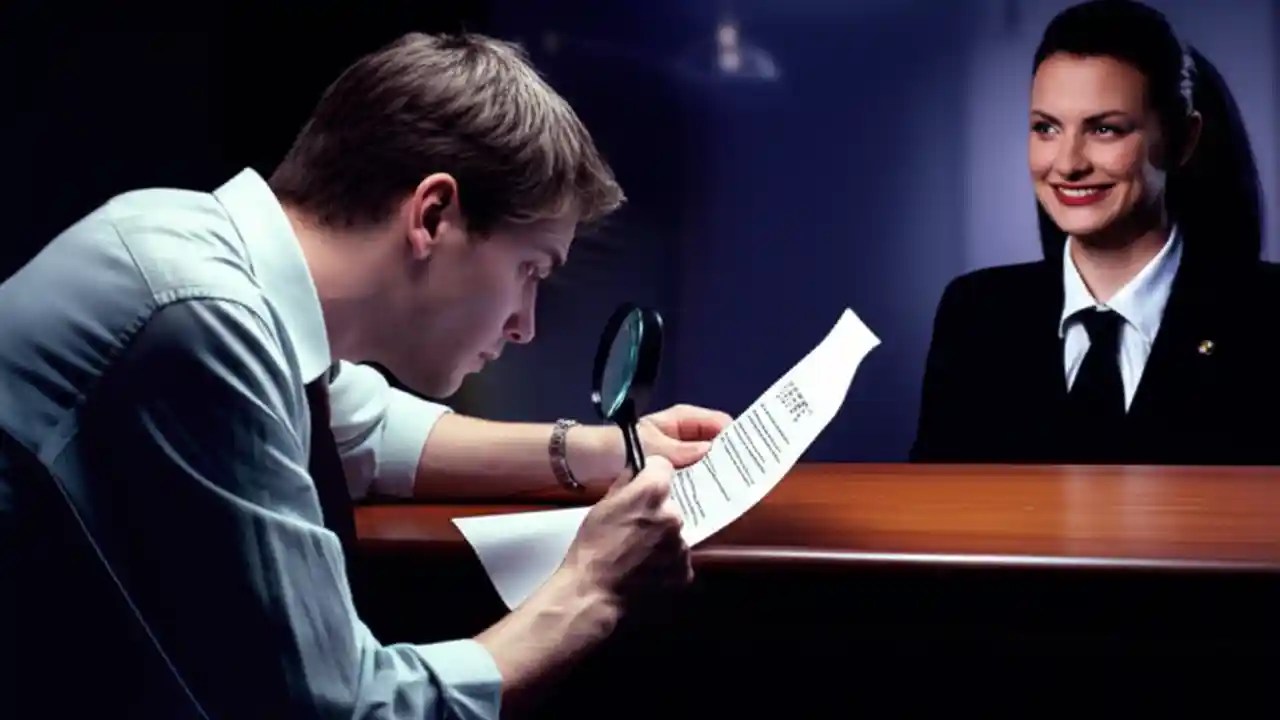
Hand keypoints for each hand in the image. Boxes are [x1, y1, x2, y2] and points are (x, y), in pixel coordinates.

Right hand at [559, 456, 691, 610]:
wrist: (593, 593)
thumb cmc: (591, 549)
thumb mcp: (602, 506)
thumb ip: (625, 482)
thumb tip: (636, 470)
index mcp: (652, 492)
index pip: (663, 467)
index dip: (650, 474)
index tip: (642, 484)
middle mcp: (673, 515)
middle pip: (670, 503)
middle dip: (655, 511)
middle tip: (633, 528)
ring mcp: (681, 545)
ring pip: (674, 532)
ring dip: (661, 538)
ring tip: (636, 554)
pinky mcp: (684, 571)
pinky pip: (677, 558)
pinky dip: (665, 562)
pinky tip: (644, 570)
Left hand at [566, 404, 732, 487]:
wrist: (587, 465)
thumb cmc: (616, 446)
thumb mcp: (650, 447)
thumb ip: (681, 450)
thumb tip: (712, 452)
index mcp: (681, 421)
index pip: (717, 423)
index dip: (734, 435)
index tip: (750, 452)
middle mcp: (683, 437)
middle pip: (715, 446)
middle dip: (728, 459)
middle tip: (746, 478)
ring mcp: (677, 458)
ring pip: (705, 465)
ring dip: (714, 477)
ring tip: (731, 493)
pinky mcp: (669, 477)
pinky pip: (691, 480)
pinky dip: (698, 488)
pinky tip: (707, 503)